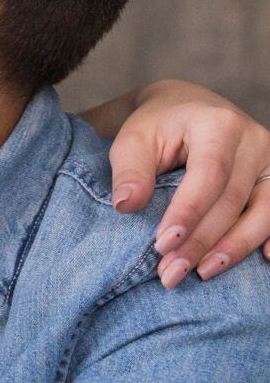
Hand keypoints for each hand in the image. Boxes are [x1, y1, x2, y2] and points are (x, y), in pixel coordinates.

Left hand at [89, 79, 269, 285]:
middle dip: (202, 241)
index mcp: (217, 124)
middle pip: (233, 200)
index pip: (208, 175)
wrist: (187, 109)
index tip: (163, 245)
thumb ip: (129, 170)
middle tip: (171, 273)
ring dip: (234, 248)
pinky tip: (265, 261)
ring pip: (264, 211)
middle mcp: (253, 140)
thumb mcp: (133, 140)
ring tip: (202, 273)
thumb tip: (126, 206)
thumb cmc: (156, 128)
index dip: (188, 213)